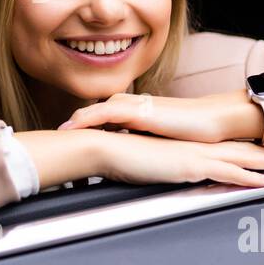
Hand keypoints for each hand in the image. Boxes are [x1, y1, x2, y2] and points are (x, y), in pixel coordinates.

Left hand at [57, 90, 263, 143]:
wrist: (211, 121)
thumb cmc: (189, 132)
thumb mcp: (158, 140)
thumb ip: (141, 143)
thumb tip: (128, 160)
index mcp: (132, 112)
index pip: (98, 119)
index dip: (80, 128)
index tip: (63, 141)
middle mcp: (128, 104)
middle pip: (89, 114)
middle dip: (72, 125)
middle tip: (53, 137)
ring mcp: (131, 105)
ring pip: (92, 111)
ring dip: (74, 121)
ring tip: (58, 133)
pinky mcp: (136, 109)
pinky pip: (103, 112)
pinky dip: (86, 119)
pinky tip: (73, 127)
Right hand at [97, 132, 263, 187]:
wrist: (108, 147)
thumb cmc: (119, 157)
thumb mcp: (144, 164)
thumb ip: (156, 168)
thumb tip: (158, 173)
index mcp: (185, 147)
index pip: (222, 148)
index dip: (244, 150)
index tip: (263, 152)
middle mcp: (195, 148)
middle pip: (239, 150)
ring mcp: (196, 155)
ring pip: (242, 158)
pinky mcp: (193, 165)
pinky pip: (230, 172)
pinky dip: (252, 177)